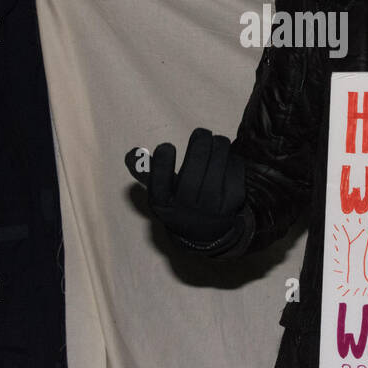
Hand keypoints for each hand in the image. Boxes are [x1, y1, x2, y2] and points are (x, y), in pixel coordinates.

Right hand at [125, 128, 245, 254]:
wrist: (205, 234)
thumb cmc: (179, 203)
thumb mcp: (160, 193)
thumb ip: (146, 172)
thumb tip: (132, 154)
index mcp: (163, 203)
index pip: (159, 181)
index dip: (163, 161)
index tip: (167, 147)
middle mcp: (187, 206)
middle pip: (196, 163)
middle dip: (200, 140)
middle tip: (201, 134)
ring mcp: (212, 205)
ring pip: (219, 159)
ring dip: (219, 144)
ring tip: (215, 142)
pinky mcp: (233, 201)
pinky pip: (234, 166)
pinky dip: (231, 158)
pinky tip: (226, 160)